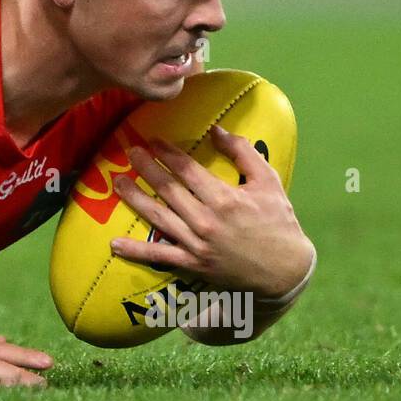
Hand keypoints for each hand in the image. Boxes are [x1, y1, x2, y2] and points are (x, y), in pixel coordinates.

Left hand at [110, 125, 314, 299]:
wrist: (285, 270)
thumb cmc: (278, 222)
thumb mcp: (268, 182)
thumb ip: (243, 153)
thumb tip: (217, 130)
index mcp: (225, 199)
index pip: (187, 170)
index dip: (167, 153)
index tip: (152, 140)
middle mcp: (207, 221)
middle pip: (168, 190)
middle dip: (146, 168)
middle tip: (130, 152)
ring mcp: (197, 244)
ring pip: (159, 217)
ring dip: (135, 199)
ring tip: (118, 182)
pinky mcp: (192, 264)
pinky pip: (159, 256)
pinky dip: (136, 251)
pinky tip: (115, 244)